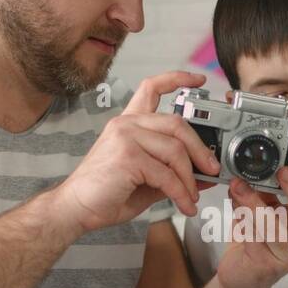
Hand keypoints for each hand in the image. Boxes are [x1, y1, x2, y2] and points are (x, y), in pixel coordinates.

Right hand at [54, 71, 220, 233]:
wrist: (76, 209)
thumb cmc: (106, 194)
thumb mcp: (147, 181)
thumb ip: (173, 173)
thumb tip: (204, 175)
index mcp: (129, 124)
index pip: (152, 88)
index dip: (177, 79)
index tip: (198, 80)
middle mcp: (126, 124)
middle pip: (177, 124)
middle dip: (201, 149)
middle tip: (211, 169)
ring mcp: (125, 138)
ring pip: (175, 150)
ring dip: (190, 178)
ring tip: (192, 197)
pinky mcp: (127, 156)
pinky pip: (166, 174)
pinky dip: (180, 193)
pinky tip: (184, 205)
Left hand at [215, 155, 287, 287]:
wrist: (240, 277)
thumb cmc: (257, 242)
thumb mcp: (266, 210)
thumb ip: (267, 191)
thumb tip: (261, 164)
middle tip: (283, 172)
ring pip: (279, 229)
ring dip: (256, 203)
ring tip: (240, 185)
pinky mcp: (268, 267)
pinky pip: (257, 240)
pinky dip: (243, 219)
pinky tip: (234, 207)